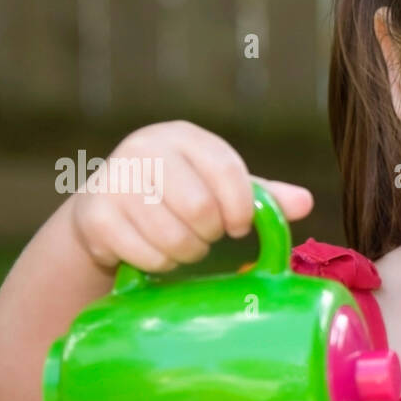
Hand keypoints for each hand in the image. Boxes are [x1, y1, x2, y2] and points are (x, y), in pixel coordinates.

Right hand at [69, 120, 313, 273]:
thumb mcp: (221, 189)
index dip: (241, 208)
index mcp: (184, 137)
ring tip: (183, 245)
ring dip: (187, 253)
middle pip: (200, 209)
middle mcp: (145, 149)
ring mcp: (115, 180)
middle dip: (211, 234)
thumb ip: (262, 195)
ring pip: (173, 237)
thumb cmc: (177, 195)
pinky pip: (145, 255)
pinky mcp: (95, 215)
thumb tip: (305, 203)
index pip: (227, 171)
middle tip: (207, 237)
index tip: (240, 227)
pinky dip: (159, 264)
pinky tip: (154, 252)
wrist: (107, 208)